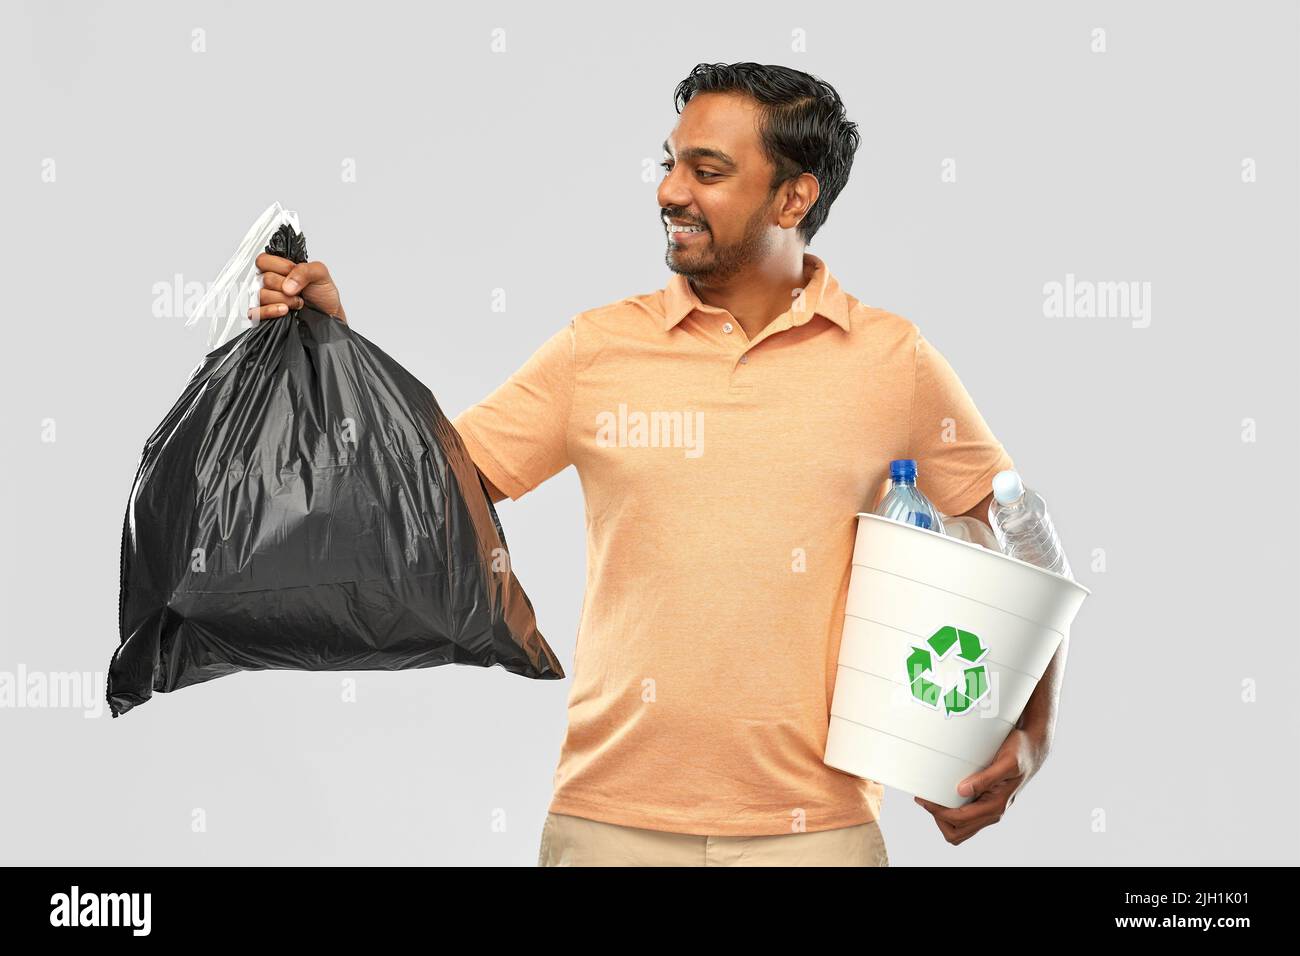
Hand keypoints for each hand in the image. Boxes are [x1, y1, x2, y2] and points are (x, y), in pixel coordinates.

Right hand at [249, 254, 346, 323]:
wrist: (327, 314)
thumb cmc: (322, 294)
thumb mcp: (320, 273)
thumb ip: (304, 270)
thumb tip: (287, 285)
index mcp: (277, 268)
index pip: (263, 260)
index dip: (281, 267)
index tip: (294, 273)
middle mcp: (269, 282)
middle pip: (264, 279)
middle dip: (286, 286)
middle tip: (299, 291)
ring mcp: (266, 299)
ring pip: (262, 295)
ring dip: (283, 300)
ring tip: (297, 302)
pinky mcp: (265, 315)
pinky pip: (256, 312)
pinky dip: (270, 311)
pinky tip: (284, 310)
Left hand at [913, 727, 1043, 844]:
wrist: (1033, 749)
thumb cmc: (1020, 752)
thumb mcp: (1006, 762)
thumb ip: (986, 778)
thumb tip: (962, 791)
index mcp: (997, 804)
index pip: (961, 820)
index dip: (939, 813)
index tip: (924, 799)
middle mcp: (994, 810)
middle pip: (958, 832)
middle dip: (938, 819)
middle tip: (925, 800)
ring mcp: (990, 808)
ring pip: (961, 829)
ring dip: (944, 819)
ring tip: (932, 800)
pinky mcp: (987, 802)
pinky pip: (966, 817)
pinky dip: (951, 813)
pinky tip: (944, 796)